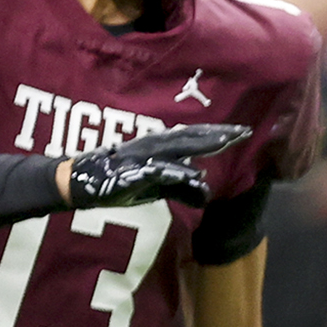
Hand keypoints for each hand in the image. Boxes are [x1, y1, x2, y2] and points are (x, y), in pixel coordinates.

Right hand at [67, 123, 249, 208]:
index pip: (196, 137)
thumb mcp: (157, 189)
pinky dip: (174, 171)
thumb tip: (206, 195)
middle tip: (244, 131)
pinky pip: (156, 171)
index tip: (245, 131)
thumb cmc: (121, 183)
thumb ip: (181, 189)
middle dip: (218, 134)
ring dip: (201, 144)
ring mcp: (143, 157)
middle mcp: (155, 146)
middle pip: (192, 137)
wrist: (81, 184)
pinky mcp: (132, 172)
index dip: (220, 134)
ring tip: (225, 142)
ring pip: (176, 148)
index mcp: (162, 147)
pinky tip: (193, 171)